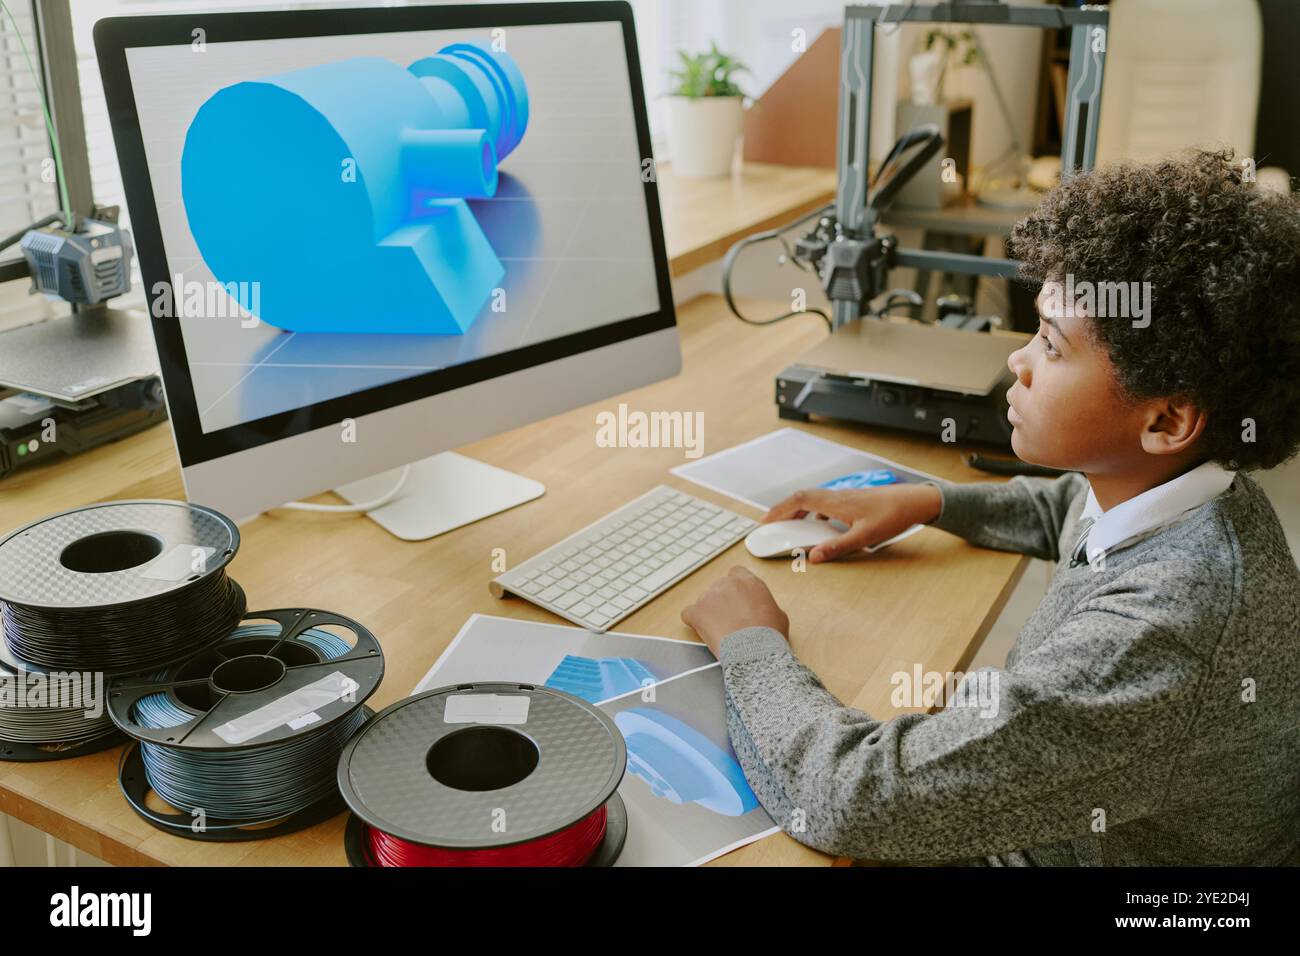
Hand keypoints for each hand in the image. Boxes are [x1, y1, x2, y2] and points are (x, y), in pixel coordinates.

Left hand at [681, 567, 788, 657]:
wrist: (754, 650)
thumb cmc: (769, 636)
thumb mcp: (778, 615)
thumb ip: (766, 605)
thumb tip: (764, 611)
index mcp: (749, 582)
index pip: (736, 573)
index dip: (735, 587)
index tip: (736, 599)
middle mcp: (728, 584)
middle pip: (719, 587)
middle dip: (722, 601)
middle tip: (729, 619)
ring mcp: (710, 596)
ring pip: (704, 600)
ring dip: (709, 612)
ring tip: (720, 631)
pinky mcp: (697, 611)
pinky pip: (689, 613)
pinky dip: (693, 621)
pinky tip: (702, 630)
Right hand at [761, 483, 941, 562]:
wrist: (914, 501)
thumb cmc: (892, 516)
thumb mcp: (865, 537)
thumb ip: (837, 547)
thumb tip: (814, 556)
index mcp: (836, 503)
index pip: (799, 501)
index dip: (779, 510)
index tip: (765, 522)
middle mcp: (836, 496)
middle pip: (801, 498)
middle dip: (782, 509)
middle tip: (770, 523)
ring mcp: (844, 497)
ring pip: (812, 499)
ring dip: (796, 509)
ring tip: (788, 524)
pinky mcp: (851, 500)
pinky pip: (823, 503)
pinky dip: (812, 511)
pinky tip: (817, 524)